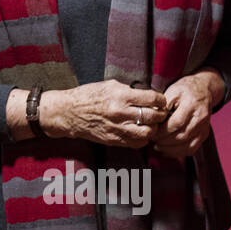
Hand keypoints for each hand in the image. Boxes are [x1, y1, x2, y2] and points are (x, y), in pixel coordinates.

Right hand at [41, 79, 168, 147]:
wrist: (69, 113)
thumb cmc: (88, 96)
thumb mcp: (110, 86)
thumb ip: (129, 90)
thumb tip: (147, 94)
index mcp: (121, 96)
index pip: (152, 98)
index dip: (161, 100)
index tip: (161, 101)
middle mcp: (121, 113)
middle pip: (153, 116)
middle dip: (160, 114)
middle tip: (160, 113)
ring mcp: (118, 128)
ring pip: (147, 133)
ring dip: (152, 128)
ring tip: (150, 124)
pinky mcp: (114, 140)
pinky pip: (137, 143)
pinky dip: (143, 139)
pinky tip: (140, 132)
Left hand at [152, 70, 223, 159]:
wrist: (203, 90)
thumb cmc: (185, 90)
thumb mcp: (172, 91)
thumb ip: (162, 106)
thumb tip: (152, 120)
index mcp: (192, 105)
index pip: (176, 123)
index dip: (162, 131)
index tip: (152, 132)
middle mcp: (201, 118)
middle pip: (181, 136)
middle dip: (164, 141)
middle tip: (152, 140)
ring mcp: (204, 127)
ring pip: (187, 146)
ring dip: (170, 149)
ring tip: (157, 146)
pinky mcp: (204, 134)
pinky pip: (192, 148)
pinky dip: (178, 152)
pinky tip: (167, 150)